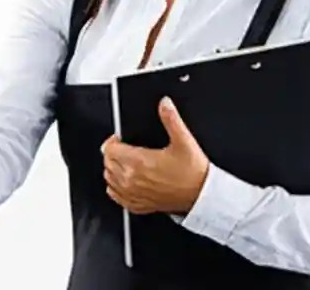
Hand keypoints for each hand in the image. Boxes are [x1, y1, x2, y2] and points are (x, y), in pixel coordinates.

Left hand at [102, 96, 209, 214]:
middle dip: (113, 153)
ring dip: (113, 169)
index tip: (121, 138)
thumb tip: (164, 104)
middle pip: (107, 163)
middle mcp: (131, 179)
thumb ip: (171, 118)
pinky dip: (116, 187)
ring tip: (125, 163)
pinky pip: (115, 196)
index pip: (109, 149)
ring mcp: (133, 194)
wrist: (201, 196)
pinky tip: (125, 181)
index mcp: (139, 162)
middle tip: (124, 149)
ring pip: (109, 179)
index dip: (113, 140)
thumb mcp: (184, 141)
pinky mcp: (137, 206)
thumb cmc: (193, 173)